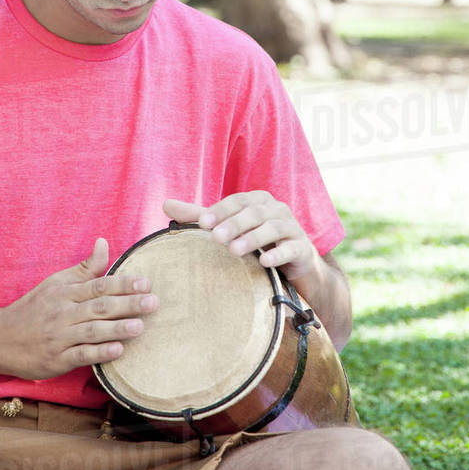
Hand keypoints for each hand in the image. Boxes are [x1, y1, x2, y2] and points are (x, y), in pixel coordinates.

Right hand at [0, 238, 157, 379]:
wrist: (0, 338)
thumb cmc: (34, 308)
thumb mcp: (56, 283)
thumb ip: (85, 267)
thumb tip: (104, 242)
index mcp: (65, 292)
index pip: (99, 285)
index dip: (123, 283)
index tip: (146, 282)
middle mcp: (63, 312)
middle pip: (99, 306)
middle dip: (128, 304)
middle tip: (153, 302)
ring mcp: (60, 337)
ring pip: (92, 331)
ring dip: (117, 328)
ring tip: (141, 326)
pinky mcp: (57, 359)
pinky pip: (81, 355)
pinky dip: (100, 353)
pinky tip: (118, 351)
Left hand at [163, 192, 318, 283]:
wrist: (296, 268)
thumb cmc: (257, 245)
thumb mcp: (229, 229)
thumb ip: (200, 216)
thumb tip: (165, 203)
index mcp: (258, 201)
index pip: (237, 201)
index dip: (220, 210)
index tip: (201, 224)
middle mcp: (277, 209)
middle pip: (253, 212)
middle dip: (233, 224)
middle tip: (214, 238)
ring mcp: (293, 227)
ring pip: (272, 228)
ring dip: (253, 238)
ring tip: (234, 250)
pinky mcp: (303, 248)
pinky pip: (292, 248)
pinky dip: (279, 253)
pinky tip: (265, 262)